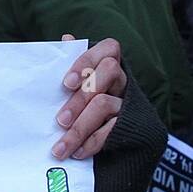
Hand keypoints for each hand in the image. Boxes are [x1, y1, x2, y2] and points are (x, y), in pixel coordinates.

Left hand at [54, 36, 125, 159]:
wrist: (107, 152)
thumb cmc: (80, 112)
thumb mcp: (72, 92)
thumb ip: (69, 69)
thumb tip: (66, 38)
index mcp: (106, 66)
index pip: (108, 49)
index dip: (87, 61)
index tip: (66, 83)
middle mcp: (121, 81)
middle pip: (109, 71)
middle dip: (81, 96)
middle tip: (60, 120)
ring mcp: (128, 103)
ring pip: (105, 104)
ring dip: (79, 127)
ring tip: (60, 147)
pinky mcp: (132, 125)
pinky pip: (112, 129)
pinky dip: (91, 142)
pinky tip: (77, 152)